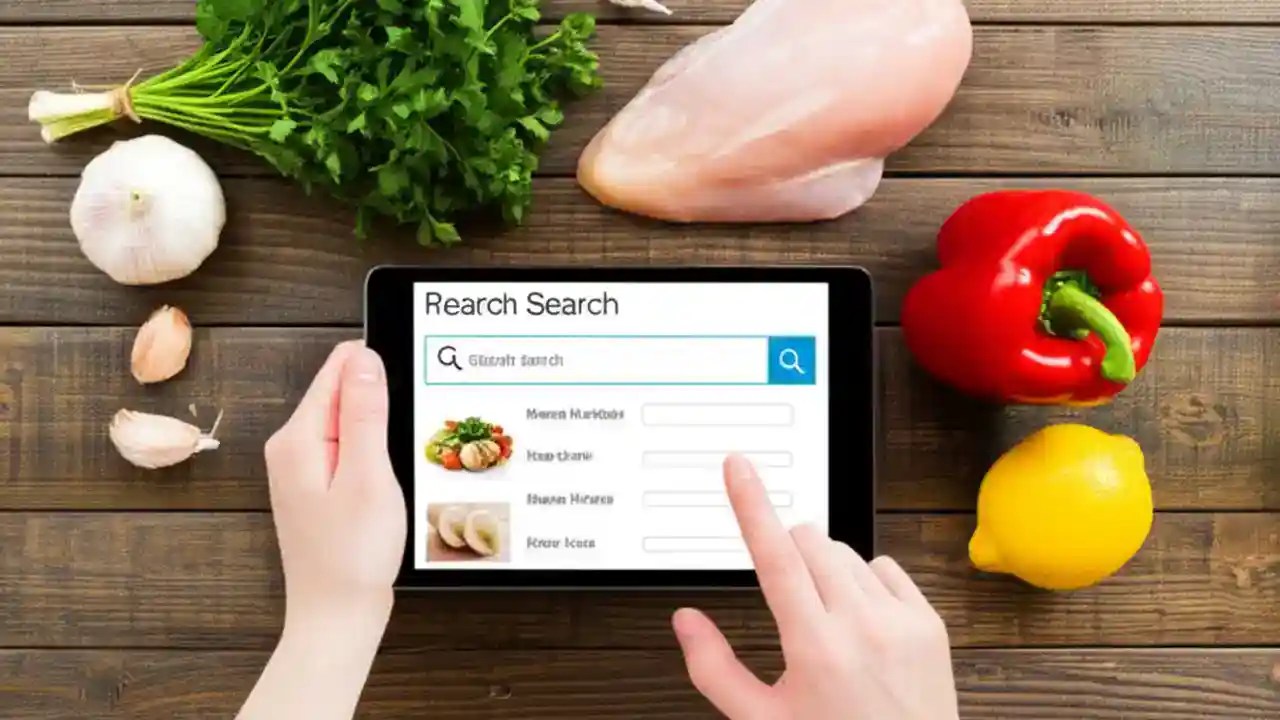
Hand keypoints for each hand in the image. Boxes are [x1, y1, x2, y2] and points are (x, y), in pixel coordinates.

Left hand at [264, 341, 406, 624]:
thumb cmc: (352, 555)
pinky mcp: (319, 484)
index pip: (339, 369)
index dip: (379, 374)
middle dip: (381, 406)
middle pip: (344, 392)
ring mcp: (304, 466)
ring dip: (380, 433)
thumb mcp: (367, 476)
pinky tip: (386, 483)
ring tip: (393, 471)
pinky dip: (374, 455)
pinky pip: (350, 447)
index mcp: (298, 438)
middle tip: (399, 450)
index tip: (404, 401)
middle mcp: (292, 446)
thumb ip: (365, 413)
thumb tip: (364, 358)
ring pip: (351, 421)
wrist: (337, 615)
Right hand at [672, 456, 957, 719]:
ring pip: (845, 551)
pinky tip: (860, 619)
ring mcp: (901, 621)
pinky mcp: (929, 622)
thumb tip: (686, 622)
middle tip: (786, 597)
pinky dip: (865, 581)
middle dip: (787, 554)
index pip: (775, 557)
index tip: (738, 467)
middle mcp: (862, 626)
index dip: (751, 505)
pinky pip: (885, 565)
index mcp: (816, 648)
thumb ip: (714, 669)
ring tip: (824, 618)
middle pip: (809, 541)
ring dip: (824, 568)